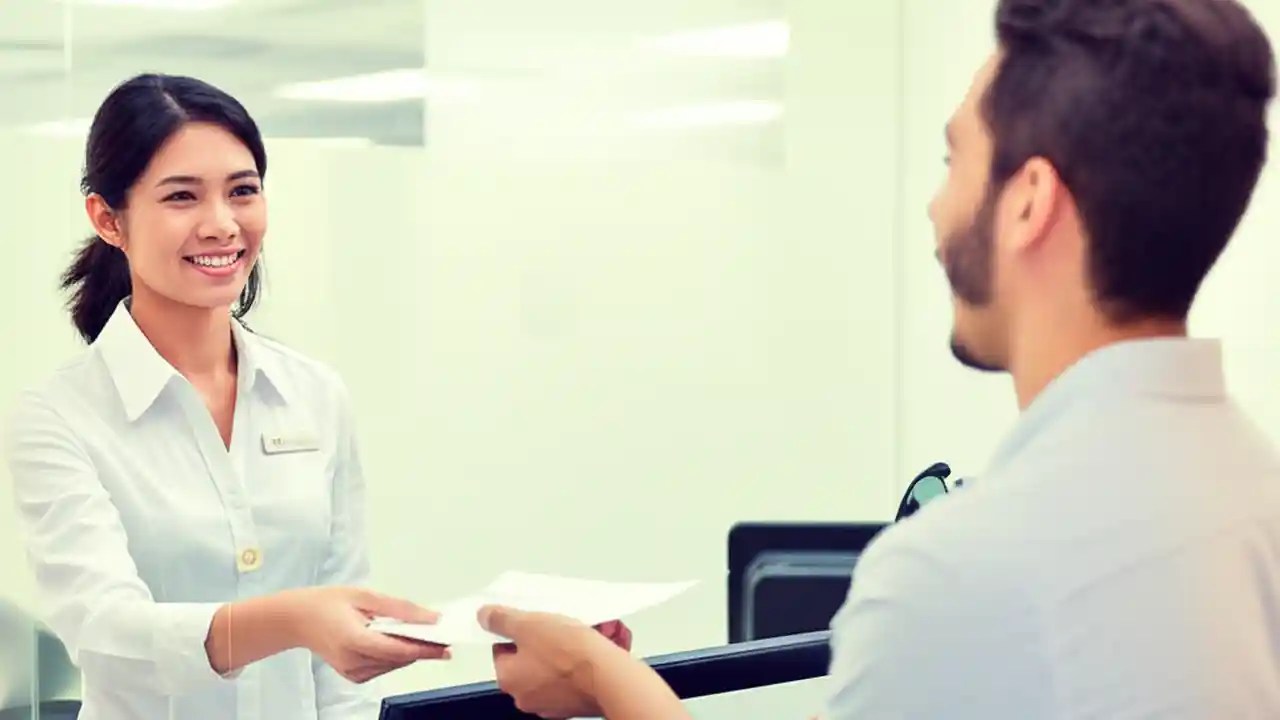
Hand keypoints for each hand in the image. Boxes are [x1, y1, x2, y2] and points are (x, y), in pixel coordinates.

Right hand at [291, 587, 449, 682]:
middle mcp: (353, 661)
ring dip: (409, 651)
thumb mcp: (366, 596)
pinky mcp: (353, 675)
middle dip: (422, 648)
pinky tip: (396, 640)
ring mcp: (352, 671)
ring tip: (419, 633)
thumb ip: (401, 609)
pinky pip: (383, 667)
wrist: (296, 619)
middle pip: (399, 659)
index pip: (398, 650)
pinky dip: (395, 656)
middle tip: (441, 634)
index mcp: (354, 640)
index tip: (447, 643)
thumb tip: (431, 618)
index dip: (426, 648)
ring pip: (393, 665)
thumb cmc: (327, 603)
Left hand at [480, 605, 633, 718]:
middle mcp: (526, 696)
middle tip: (558, 625)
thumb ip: (502, 620)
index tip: (531, 620)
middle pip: (529, 659)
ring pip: (553, 668)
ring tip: (580, 634)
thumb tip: (484, 616)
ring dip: (564, 650)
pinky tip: (591, 650)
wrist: (609, 678)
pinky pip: (572, 677)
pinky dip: (579, 664)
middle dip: (544, 640)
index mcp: (508, 678)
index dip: (517, 630)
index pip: (502, 649)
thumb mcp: (529, 624)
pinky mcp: (575, 703)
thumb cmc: (570, 654)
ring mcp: (552, 703)